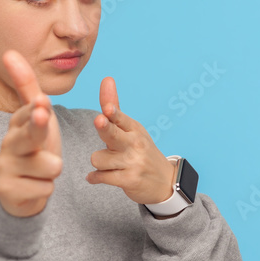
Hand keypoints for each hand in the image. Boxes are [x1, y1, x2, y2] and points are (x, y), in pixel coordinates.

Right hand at [0, 50, 62, 217]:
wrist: (19, 193)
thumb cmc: (32, 149)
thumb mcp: (35, 118)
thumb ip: (26, 87)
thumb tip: (9, 52)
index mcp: (17, 124)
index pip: (29, 114)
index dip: (37, 110)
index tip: (42, 102)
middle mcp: (8, 144)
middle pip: (28, 136)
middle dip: (36, 126)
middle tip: (43, 115)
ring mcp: (5, 168)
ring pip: (46, 166)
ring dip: (53, 169)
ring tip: (45, 171)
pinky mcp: (8, 191)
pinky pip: (44, 189)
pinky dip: (46, 189)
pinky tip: (36, 187)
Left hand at [85, 76, 175, 204]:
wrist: (164, 182)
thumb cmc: (140, 150)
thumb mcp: (131, 128)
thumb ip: (114, 107)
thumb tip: (107, 78)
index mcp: (134, 129)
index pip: (121, 118)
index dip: (113, 112)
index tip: (107, 108)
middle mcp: (134, 144)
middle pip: (113, 134)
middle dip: (105, 127)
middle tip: (99, 120)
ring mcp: (133, 163)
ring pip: (98, 159)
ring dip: (99, 163)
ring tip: (110, 165)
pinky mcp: (129, 180)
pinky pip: (101, 176)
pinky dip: (95, 178)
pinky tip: (95, 177)